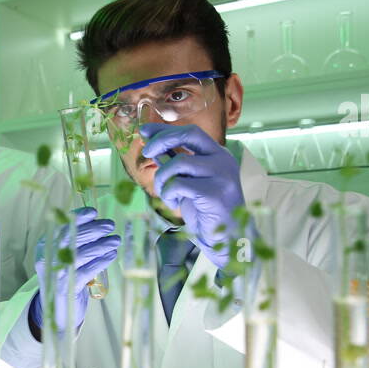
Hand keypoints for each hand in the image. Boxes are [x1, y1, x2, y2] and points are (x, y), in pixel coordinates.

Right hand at [29, 207, 119, 333]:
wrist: (58, 309)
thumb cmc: (64, 277)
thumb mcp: (63, 257)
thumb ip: (74, 241)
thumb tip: (96, 221)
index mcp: (44, 246)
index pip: (61, 227)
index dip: (78, 218)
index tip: (94, 213)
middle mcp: (47, 258)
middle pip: (72, 238)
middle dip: (93, 229)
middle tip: (110, 225)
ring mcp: (56, 274)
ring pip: (81, 254)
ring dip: (101, 245)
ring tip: (115, 240)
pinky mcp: (67, 287)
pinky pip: (88, 270)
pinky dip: (102, 261)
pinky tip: (112, 255)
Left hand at [142, 123, 244, 268]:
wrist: (225, 238)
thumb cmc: (204, 209)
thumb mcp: (187, 181)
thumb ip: (174, 162)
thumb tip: (151, 143)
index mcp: (217, 154)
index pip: (190, 131)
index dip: (164, 129)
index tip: (144, 130)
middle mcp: (222, 159)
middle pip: (189, 134)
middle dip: (162, 139)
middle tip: (147, 152)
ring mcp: (222, 174)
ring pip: (179, 163)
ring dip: (162, 178)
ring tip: (165, 193)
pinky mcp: (215, 192)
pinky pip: (179, 184)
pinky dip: (168, 193)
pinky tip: (174, 202)